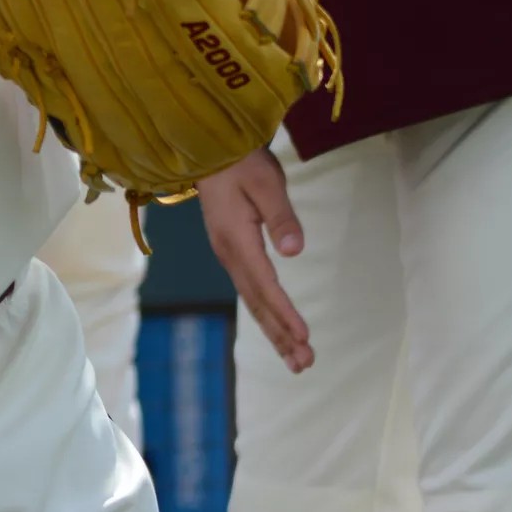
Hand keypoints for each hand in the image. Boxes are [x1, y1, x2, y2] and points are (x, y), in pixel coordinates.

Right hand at [196, 148, 312, 373]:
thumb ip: (281, 216)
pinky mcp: (230, 249)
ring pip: (253, 300)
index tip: (306, 337)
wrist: (206, 147)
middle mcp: (229, 254)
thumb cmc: (240, 160)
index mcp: (237, 241)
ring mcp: (227, 253)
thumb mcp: (267, 182)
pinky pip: (249, 290)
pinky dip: (265, 312)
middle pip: (257, 303)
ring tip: (296, 358)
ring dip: (274, 330)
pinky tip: (275, 324)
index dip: (286, 313)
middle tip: (305, 364)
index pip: (266, 285)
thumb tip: (295, 251)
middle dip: (281, 335)